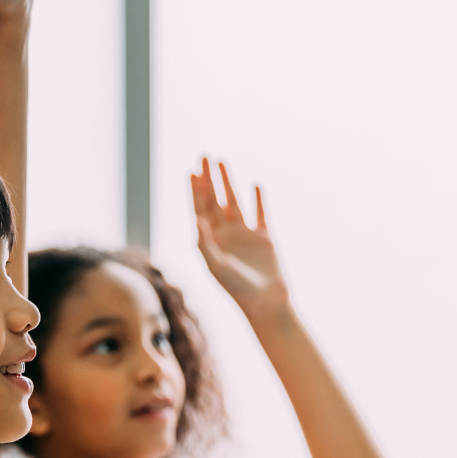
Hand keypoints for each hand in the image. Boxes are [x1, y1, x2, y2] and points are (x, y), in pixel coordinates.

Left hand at [191, 158, 288, 317]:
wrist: (264, 302)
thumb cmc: (236, 288)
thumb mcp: (216, 266)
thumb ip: (205, 243)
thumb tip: (197, 219)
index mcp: (209, 241)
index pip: (199, 209)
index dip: (195, 190)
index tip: (191, 171)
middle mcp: (224, 234)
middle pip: (214, 199)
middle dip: (208, 178)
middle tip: (204, 156)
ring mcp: (244, 234)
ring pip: (234, 201)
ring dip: (228, 182)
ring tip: (222, 161)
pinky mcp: (264, 238)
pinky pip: (261, 213)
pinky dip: (258, 199)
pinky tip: (255, 185)